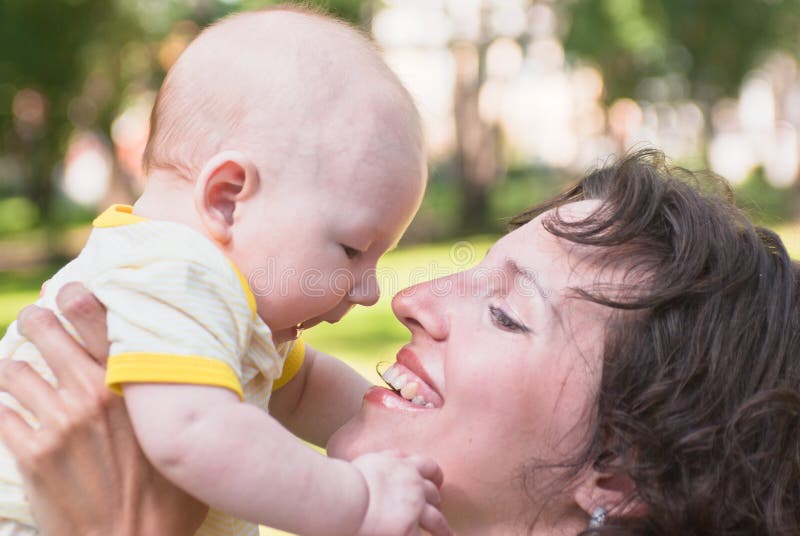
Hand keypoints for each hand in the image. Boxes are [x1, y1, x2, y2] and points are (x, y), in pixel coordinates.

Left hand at [0, 283, 206, 535]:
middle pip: (43, 330)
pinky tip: (14, 409)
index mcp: (130, 384)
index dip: (74, 297)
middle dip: (35, 321)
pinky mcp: (30, 453)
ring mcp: (56, 423)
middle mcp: (91, 394)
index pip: (93, 316)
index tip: (70, 295)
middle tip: (38, 322)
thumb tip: (181, 368)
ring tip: (22, 371)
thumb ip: (171, 397)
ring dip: (15, 368)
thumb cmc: (168, 494)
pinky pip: (1, 411)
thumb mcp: (179, 433)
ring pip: (13, 369)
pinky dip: (4, 405)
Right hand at [352, 450, 452, 535]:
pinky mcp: (408, 531)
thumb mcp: (370, 460)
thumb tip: (396, 456)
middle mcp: (413, 487)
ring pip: (437, 521)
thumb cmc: (347, 480)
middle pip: (434, 494)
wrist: (344, 498)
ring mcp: (414, 510)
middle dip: (437, 503)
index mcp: (403, 467)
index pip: (428, 467)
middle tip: (439, 510)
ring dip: (443, 530)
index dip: (434, 476)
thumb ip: (386, 457)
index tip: (437, 483)